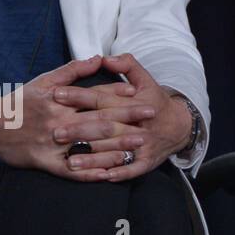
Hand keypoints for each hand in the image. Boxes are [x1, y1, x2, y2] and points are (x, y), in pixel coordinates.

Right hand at [0, 55, 158, 181]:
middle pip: (97, 119)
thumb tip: (97, 58)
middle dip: (127, 117)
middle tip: (151, 115)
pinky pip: (73, 171)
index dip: (116, 94)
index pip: (92, 95)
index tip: (139, 93)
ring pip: (89, 145)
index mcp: (57, 100)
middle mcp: (57, 121)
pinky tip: (112, 172)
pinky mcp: (47, 163)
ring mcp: (52, 144)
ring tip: (140, 143)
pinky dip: (93, 172)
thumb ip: (71, 70)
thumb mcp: (43, 80)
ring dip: (117, 144)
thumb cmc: (20, 102)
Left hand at [50, 53, 193, 180]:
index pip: (102, 98)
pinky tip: (100, 176)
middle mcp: (138, 124)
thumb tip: (105, 58)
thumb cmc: (155, 100)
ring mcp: (143, 145)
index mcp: (134, 102)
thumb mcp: (145, 78)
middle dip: (79, 130)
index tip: (56, 94)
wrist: (180, 126)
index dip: (79, 96)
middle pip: (104, 126)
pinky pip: (131, 169)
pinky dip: (117, 173)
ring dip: (93, 158)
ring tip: (70, 161)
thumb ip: (126, 65)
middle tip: (54, 132)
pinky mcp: (147, 161)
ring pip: (115, 151)